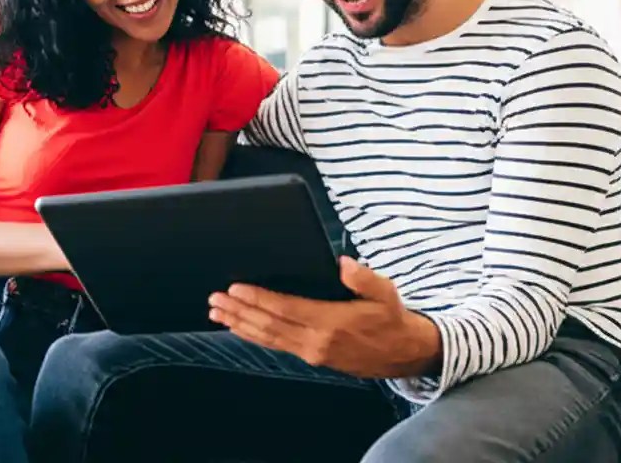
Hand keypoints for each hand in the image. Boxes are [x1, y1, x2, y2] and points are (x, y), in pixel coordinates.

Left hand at [208, 256, 441, 377]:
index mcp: (332, 322)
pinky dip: (255, 336)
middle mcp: (317, 341)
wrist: (405, 353)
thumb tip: (341, 263)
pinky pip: (277, 345)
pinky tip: (240, 328)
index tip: (236, 289)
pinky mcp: (313, 358)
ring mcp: (313, 352)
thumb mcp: (386, 292)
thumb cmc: (392, 318)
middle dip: (240, 311)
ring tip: (217, 313)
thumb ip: (363, 277)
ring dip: (241, 324)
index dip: (259, 299)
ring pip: (269, 338)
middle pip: (269, 325)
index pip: (286, 309)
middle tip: (215, 299)